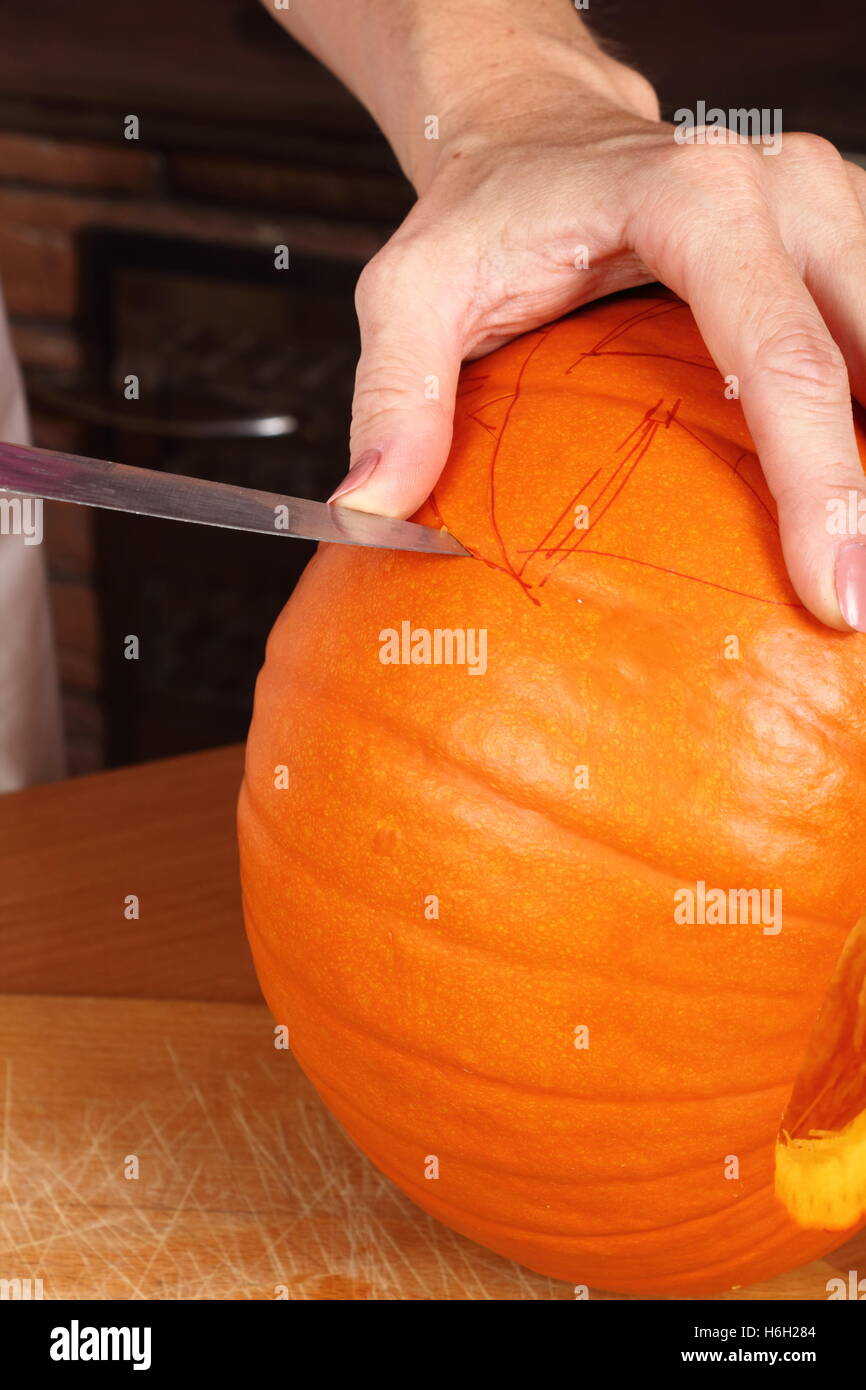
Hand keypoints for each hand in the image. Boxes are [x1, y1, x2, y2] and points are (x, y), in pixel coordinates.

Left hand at [330, 52, 865, 630]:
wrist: (531, 134)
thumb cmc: (480, 211)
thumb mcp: (412, 290)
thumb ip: (397, 394)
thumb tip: (374, 510)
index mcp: (691, 201)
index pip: (781, 359)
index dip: (818, 484)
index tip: (833, 588)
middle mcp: (778, 190)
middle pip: (862, 358)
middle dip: (865, 494)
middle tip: (857, 601)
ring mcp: (820, 203)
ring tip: (855, 552)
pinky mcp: (833, 231)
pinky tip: (848, 486)